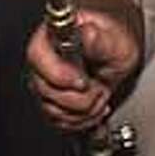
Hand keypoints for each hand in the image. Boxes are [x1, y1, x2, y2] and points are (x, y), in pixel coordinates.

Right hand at [25, 9, 140, 132]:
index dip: (59, 74)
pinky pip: (59, 121)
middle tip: (99, 86)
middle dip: (80, 96)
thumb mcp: (117, 41)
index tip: (84, 82)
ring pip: (52, 110)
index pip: (37, 55)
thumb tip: (88, 33)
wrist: (116, 60)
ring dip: (84, 109)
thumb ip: (102, 41)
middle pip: (45, 89)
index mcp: (52, 34)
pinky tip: (94, 104)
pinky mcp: (49, 101)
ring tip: (98, 93)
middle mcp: (42, 58)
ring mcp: (43, 81)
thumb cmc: (114, 44)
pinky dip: (82, 118)